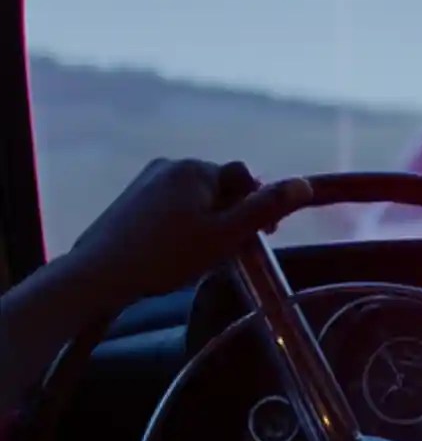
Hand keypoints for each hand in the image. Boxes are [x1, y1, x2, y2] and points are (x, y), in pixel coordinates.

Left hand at [69, 158, 311, 300]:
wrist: (98, 276)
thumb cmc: (167, 256)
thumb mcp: (225, 235)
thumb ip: (266, 208)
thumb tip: (305, 183)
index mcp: (196, 168)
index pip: (245, 180)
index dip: (257, 209)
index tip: (260, 239)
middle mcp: (171, 165)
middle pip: (220, 188)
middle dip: (230, 217)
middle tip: (226, 252)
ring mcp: (146, 181)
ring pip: (196, 199)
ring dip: (207, 222)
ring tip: (198, 256)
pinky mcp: (129, 200)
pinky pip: (171, 207)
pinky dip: (182, 225)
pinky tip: (173, 252)